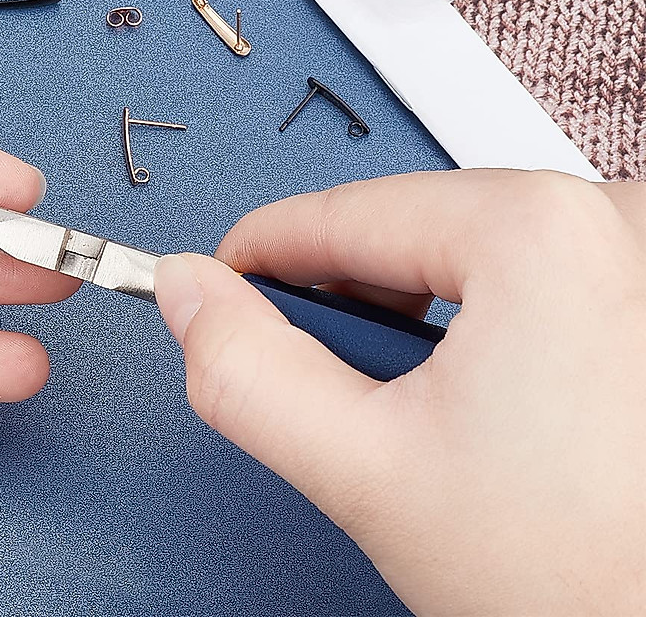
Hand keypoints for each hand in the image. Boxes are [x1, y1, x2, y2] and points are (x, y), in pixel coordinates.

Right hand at [154, 171, 645, 615]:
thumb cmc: (588, 583)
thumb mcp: (368, 472)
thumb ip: (249, 370)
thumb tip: (190, 293)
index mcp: (536, 230)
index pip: (345, 211)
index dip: (260, 253)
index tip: (220, 283)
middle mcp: (612, 217)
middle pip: (413, 227)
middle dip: (352, 298)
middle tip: (324, 380)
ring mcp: (644, 254)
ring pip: (475, 248)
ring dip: (422, 309)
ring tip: (413, 405)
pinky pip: (543, 266)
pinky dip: (493, 315)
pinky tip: (488, 394)